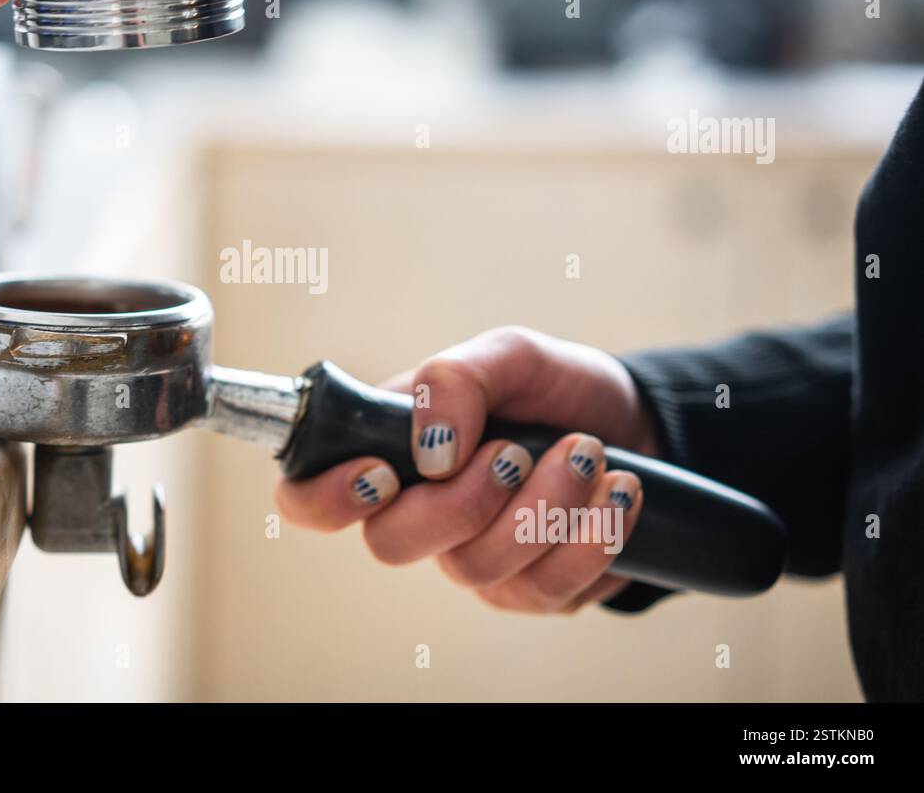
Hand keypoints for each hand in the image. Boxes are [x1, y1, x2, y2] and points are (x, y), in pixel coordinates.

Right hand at [275, 326, 659, 612]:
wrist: (636, 423)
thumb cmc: (552, 389)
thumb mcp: (508, 354)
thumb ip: (453, 380)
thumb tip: (430, 448)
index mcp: (389, 451)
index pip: (308, 494)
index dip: (325, 497)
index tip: (382, 472)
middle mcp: (418, 513)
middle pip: (390, 544)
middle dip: (460, 500)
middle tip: (516, 451)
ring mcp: (472, 559)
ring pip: (473, 569)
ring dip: (541, 506)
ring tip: (588, 453)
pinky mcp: (531, 590)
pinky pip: (544, 589)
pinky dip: (590, 534)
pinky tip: (617, 491)